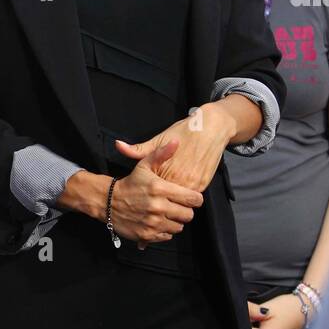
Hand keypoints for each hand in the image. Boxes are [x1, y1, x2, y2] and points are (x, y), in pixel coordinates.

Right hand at [110, 141, 203, 244]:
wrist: (108, 201)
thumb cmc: (130, 183)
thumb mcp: (144, 166)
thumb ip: (162, 154)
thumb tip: (176, 142)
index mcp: (161, 189)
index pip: (193, 199)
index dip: (195, 199)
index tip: (190, 198)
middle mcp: (158, 207)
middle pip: (188, 215)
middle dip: (185, 210)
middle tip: (177, 206)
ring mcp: (153, 223)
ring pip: (179, 227)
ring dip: (175, 221)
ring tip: (166, 214)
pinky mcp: (147, 235)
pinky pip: (167, 236)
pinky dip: (165, 231)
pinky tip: (158, 222)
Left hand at [116, 102, 236, 195]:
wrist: (211, 128)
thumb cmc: (183, 132)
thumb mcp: (158, 139)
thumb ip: (138, 150)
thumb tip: (118, 146)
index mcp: (164, 169)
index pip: (152, 190)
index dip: (148, 192)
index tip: (146, 193)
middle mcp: (178, 178)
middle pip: (166, 198)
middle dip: (161, 198)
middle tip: (157, 198)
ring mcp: (192, 182)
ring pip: (180, 200)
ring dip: (175, 199)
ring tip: (170, 195)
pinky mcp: (203, 183)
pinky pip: (192, 196)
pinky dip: (187, 195)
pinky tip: (182, 190)